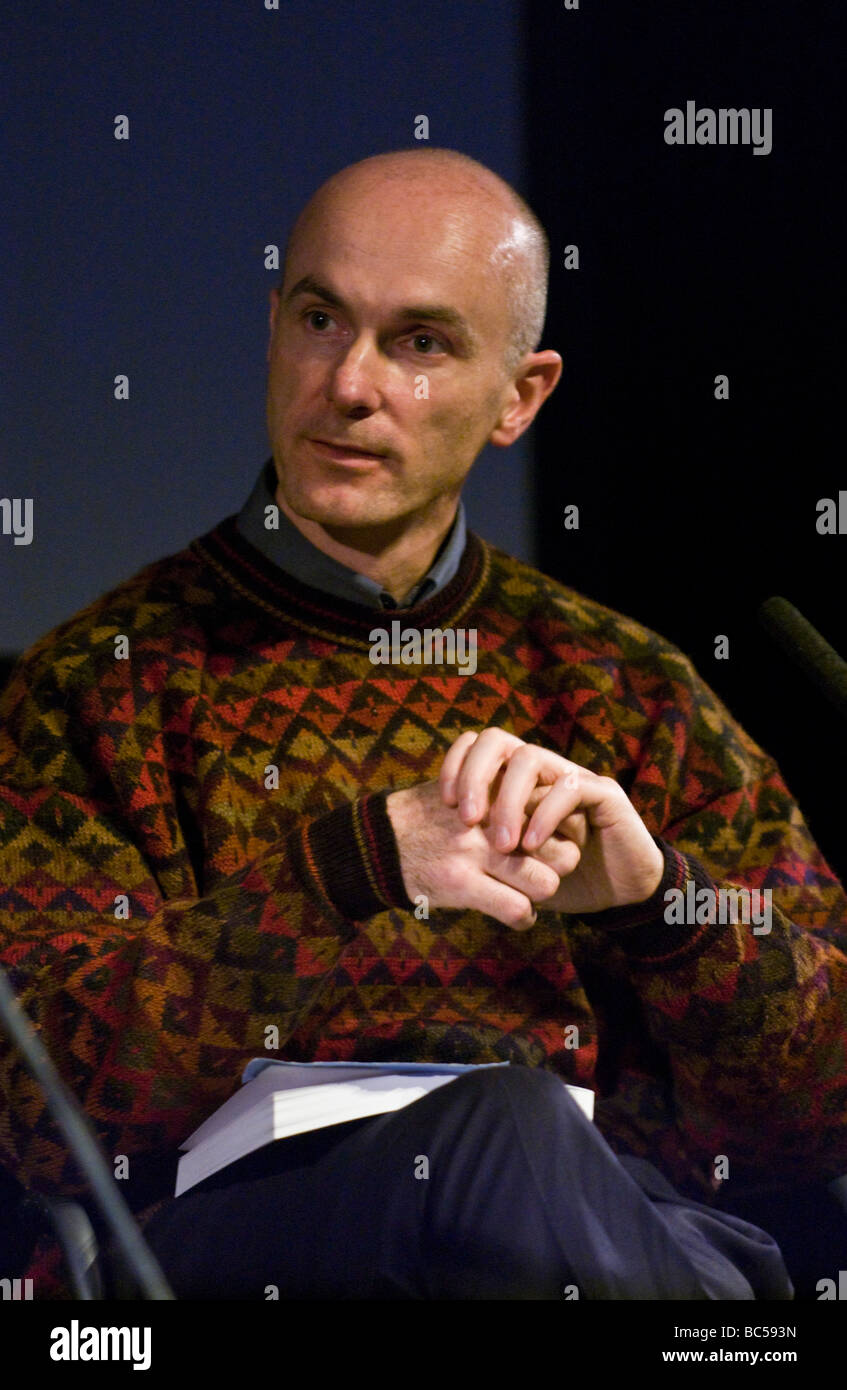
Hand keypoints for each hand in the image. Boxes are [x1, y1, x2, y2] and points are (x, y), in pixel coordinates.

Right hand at [385, 779, 579, 930]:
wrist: (375, 843)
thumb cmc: (423, 817)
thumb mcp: (462, 790)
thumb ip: (498, 794)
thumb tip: (542, 802)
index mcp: (493, 792)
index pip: (554, 810)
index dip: (561, 831)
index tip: (553, 842)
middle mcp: (489, 818)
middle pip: (560, 849)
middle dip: (560, 866)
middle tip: (547, 871)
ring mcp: (476, 852)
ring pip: (545, 883)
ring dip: (541, 895)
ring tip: (529, 894)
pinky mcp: (462, 883)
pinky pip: (516, 909)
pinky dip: (523, 918)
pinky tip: (515, 914)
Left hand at [439, 729, 664, 915]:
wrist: (615, 894)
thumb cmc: (556, 878)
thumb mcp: (507, 865)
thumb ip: (479, 849)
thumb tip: (432, 847)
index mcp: (515, 778)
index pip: (477, 745)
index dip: (456, 764)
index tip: (442, 803)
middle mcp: (542, 769)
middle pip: (498, 740)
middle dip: (475, 775)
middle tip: (465, 819)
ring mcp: (572, 776)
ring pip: (530, 759)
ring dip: (509, 800)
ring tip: (501, 844)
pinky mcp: (603, 793)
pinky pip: (570, 787)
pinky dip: (545, 815)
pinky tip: (531, 845)